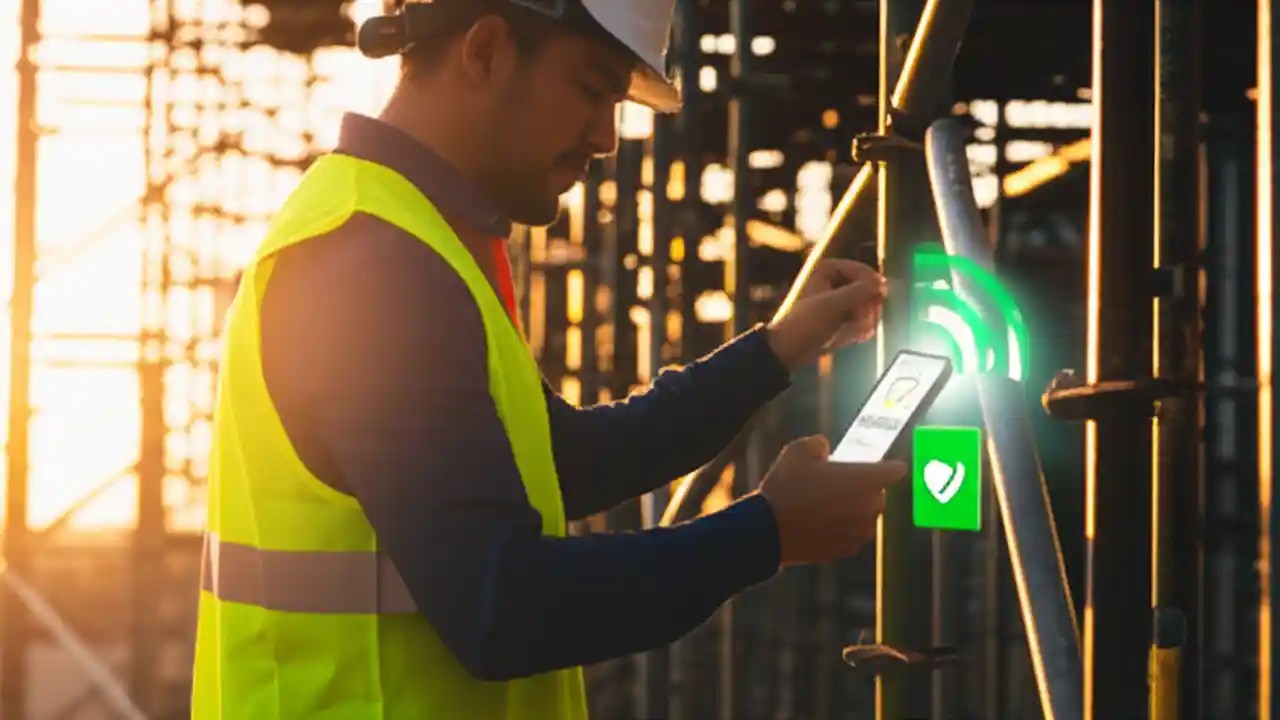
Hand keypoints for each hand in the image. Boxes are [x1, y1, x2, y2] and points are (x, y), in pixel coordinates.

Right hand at [757, 435, 906, 566]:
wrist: (767, 530)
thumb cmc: (785, 487)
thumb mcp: (797, 451)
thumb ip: (819, 444)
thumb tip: (825, 448)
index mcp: (866, 479)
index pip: (896, 470)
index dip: (886, 466)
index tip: (875, 466)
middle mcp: (870, 507)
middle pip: (878, 494)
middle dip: (863, 489)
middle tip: (836, 484)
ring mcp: (860, 532)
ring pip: (865, 516)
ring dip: (853, 510)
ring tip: (823, 506)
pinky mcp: (847, 550)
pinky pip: (851, 534)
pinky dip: (841, 529)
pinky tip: (818, 524)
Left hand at [766, 259, 887, 369]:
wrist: (788, 349)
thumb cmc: (805, 323)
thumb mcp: (832, 305)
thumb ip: (858, 291)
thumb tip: (881, 283)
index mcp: (827, 269)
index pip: (862, 271)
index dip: (873, 285)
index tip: (879, 301)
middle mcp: (834, 280)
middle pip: (868, 289)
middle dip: (868, 308)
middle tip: (864, 323)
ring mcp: (839, 299)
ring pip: (867, 305)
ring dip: (865, 321)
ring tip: (858, 334)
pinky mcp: (841, 316)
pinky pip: (861, 318)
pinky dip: (860, 328)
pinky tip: (857, 338)